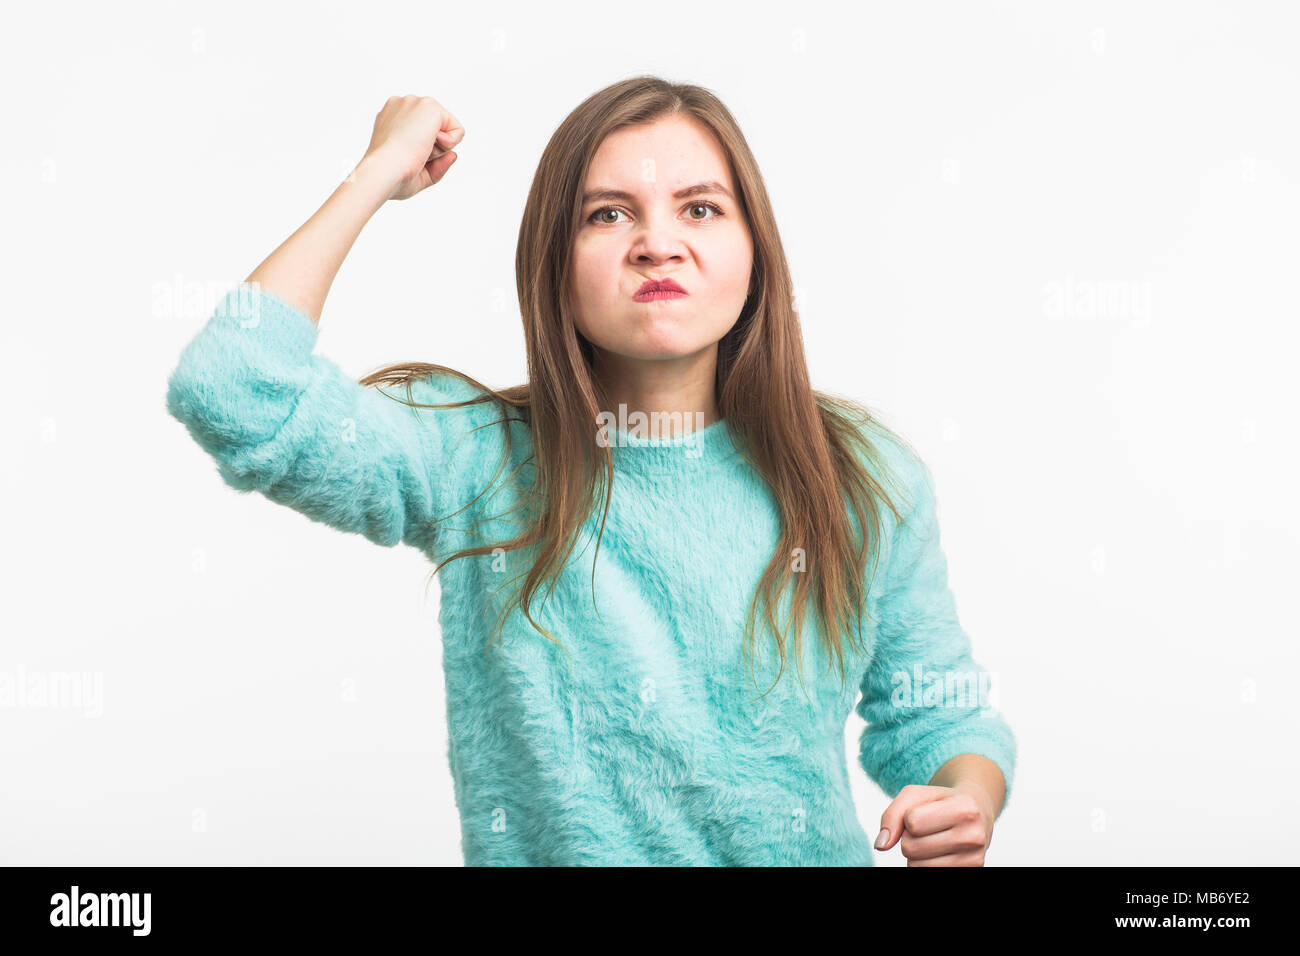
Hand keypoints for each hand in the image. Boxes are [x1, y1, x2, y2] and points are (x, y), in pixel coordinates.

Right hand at [361, 94, 464, 200]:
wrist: (383, 171)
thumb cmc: (393, 177)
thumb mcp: (418, 175)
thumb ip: (437, 165)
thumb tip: (454, 154)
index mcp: (392, 117)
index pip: (423, 131)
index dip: (424, 150)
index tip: (407, 156)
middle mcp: (402, 105)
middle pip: (436, 129)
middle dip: (432, 148)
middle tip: (413, 156)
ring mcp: (415, 103)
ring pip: (447, 129)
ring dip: (438, 147)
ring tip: (418, 151)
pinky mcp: (430, 107)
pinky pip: (458, 130)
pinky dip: (449, 145)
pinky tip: (428, 146)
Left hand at [874, 783, 995, 865]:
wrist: (977, 813)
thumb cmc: (941, 802)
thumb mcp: (916, 795)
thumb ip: (892, 814)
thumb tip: (881, 845)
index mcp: (964, 809)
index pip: (912, 822)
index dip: (909, 817)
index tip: (924, 812)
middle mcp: (974, 836)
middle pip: (911, 848)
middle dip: (909, 837)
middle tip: (926, 828)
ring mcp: (974, 859)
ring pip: (916, 866)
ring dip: (916, 854)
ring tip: (933, 839)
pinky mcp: (970, 871)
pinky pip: (927, 874)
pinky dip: (925, 864)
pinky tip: (939, 852)